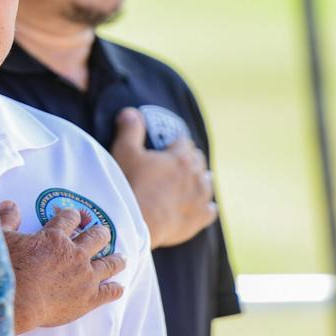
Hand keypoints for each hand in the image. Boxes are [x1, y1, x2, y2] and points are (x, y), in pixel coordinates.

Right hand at [0, 200, 126, 334]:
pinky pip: (109, 292)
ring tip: (121, 258)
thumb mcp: (1, 238)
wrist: (15, 302)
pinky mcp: (89, 299)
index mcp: (55, 237)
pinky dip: (115, 289)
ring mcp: (85, 276)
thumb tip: (10, 204)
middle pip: (97, 237)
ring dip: (116, 259)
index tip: (74, 216)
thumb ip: (6, 220)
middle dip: (100, 234)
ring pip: (109, 263)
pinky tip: (119, 288)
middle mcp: (75, 253)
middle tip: (103, 233)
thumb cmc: (5, 268)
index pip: (70, 218)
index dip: (72, 216)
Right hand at [109, 107, 217, 248]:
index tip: (166, 150)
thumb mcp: (124, 152)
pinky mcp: (201, 218)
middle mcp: (196, 175)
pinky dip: (205, 206)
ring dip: (199, 180)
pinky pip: (211, 209)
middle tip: (174, 167)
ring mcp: (201, 197)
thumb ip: (130, 129)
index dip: (174, 145)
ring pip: (207, 182)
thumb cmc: (130, 185)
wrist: (137, 223)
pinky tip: (198, 207)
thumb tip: (131, 111)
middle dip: (189, 160)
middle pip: (198, 161)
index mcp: (180, 157)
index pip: (184, 143)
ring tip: (188, 184)